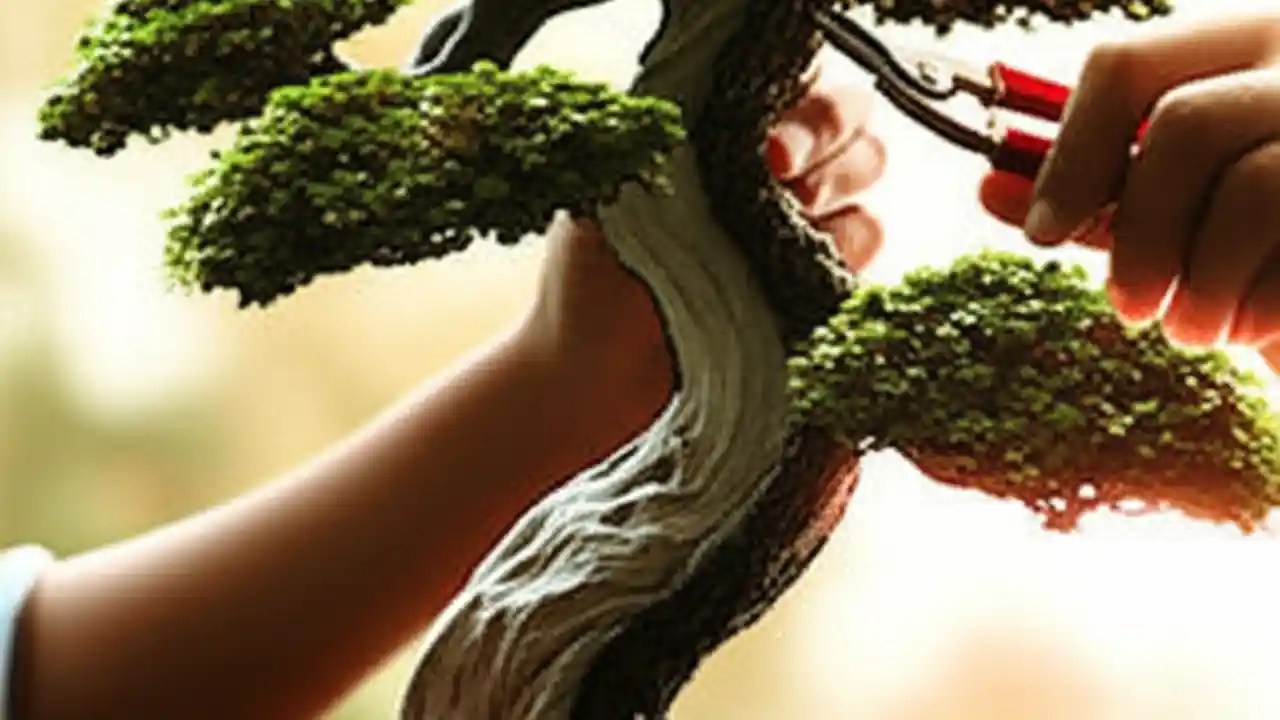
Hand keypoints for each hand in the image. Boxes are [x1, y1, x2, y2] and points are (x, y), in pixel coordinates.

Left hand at [521, 53, 887, 439]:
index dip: (797, 102)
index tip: (764, 146)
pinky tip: (806, 263)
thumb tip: (701, 91)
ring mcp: (802, 220)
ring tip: (790, 222)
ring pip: (866, 174)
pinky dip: (846, 249)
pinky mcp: (818, 276)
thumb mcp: (611, 190)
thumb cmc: (595, 273)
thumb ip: (657, 134)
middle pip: (848, 120)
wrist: (599, 367)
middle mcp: (771, 167)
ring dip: (836, 192)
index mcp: (724, 130)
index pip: (793, 81)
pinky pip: (866, 243)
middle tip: (777, 173)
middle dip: (824, 140)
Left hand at [979, 13, 1279, 349]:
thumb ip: (1104, 196)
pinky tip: (1258, 325)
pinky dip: (1263, 305)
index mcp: (1247, 46)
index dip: (1067, 156)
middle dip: (1137, 233)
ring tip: (1196, 326)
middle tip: (1128, 305)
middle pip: (1182, 126)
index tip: (1043, 233)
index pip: (1125, 64)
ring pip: (1252, 188)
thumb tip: (992, 188)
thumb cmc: (1264, 253)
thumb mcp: (1181, 211)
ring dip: (1204, 281)